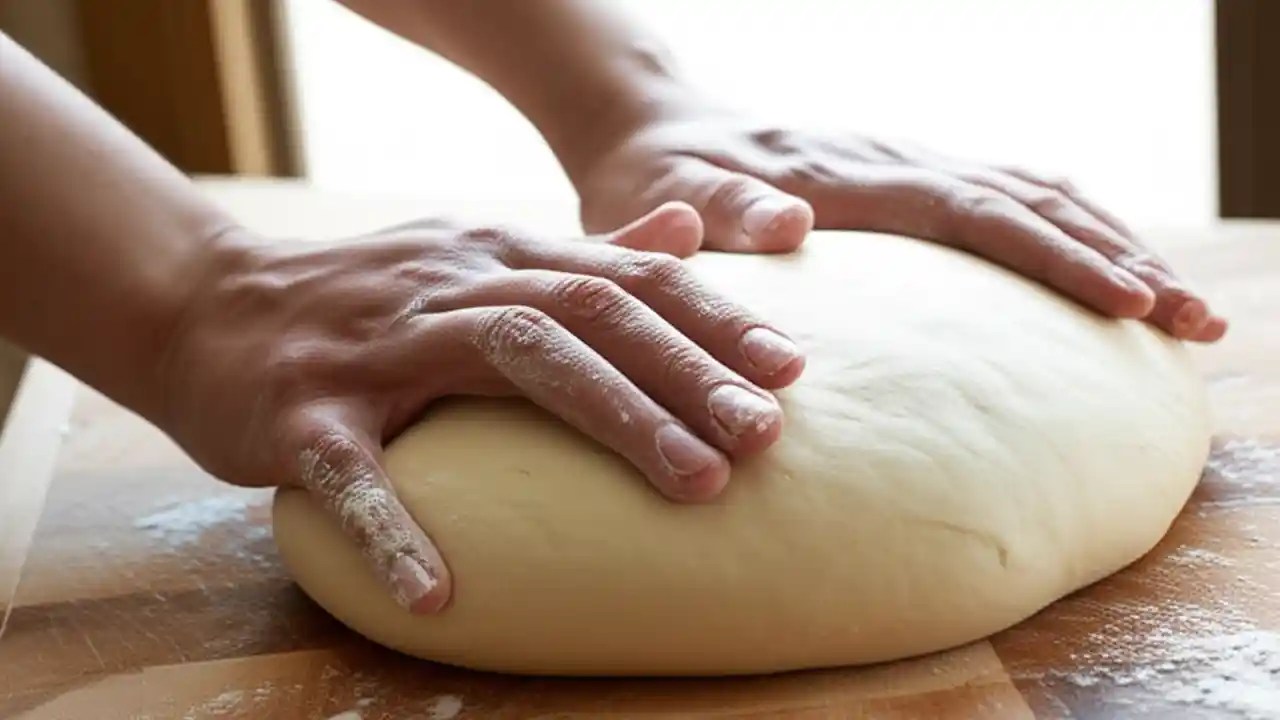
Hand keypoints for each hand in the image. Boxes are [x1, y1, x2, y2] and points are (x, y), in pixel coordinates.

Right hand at [155, 204, 803, 613]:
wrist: (209, 305)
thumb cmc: (363, 298)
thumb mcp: (476, 255)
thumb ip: (580, 253)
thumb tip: (683, 233)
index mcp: (498, 251)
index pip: (624, 276)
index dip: (710, 319)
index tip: (791, 367)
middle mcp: (452, 282)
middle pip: (589, 313)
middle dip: (686, 373)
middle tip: (766, 435)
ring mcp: (378, 346)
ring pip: (511, 358)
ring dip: (612, 419)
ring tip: (694, 485)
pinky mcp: (304, 414)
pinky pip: (353, 475)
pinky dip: (397, 529)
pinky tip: (443, 591)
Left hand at [575, 112, 1225, 342]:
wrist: (650, 131)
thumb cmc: (654, 185)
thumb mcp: (666, 205)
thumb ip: (724, 212)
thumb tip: (796, 219)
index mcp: (846, 179)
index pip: (975, 215)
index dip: (1057, 257)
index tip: (1130, 301)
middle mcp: (889, 163)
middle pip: (1029, 201)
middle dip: (1118, 258)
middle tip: (1196, 321)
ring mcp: (902, 165)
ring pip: (1031, 191)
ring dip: (1110, 242)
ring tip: (1178, 303)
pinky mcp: (901, 177)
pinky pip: (1002, 192)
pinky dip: (1065, 224)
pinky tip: (1103, 255)